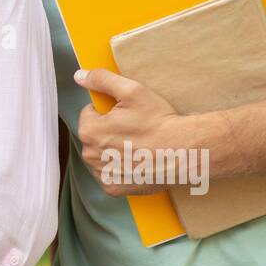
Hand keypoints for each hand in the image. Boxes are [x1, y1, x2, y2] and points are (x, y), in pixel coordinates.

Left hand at [74, 67, 184, 196]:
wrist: (185, 152)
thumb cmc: (158, 121)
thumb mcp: (132, 91)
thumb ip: (102, 80)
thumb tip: (80, 76)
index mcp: (89, 131)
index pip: (89, 114)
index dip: (107, 111)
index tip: (126, 114)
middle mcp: (91, 156)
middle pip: (94, 136)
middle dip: (108, 130)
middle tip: (134, 129)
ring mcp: (102, 175)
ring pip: (101, 155)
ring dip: (112, 150)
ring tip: (137, 145)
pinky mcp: (115, 189)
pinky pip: (110, 174)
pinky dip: (120, 168)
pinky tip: (137, 161)